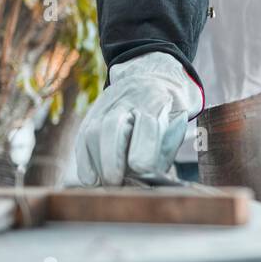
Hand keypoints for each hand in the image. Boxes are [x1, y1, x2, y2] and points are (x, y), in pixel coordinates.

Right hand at [74, 52, 200, 186]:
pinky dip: (84, 162)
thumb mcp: (178, 120)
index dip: (144, 149)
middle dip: (111, 158)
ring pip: (93, 133)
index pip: (147, 124)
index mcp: (155, 98)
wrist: (151, 76)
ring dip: (97, 164)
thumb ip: (166, 147)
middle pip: (112, 126)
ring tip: (107, 185)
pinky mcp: (91, 115)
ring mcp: (105, 105)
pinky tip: (91, 180)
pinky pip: (82, 139)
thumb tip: (151, 177)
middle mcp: (126, 99)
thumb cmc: (168, 108)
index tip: (142, 170)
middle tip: (116, 183)